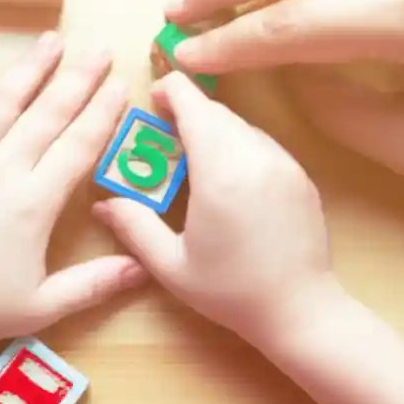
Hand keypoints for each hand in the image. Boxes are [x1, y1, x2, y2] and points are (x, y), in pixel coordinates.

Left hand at [0, 33, 145, 355]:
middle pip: (47, 114)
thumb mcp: (41, 306)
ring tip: (52, 39)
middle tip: (99, 48)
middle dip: (78, 78)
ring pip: (1, 102)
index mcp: (35, 203)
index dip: (103, 113)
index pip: (79, 146)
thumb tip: (141, 269)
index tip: (120, 85)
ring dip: (30, 68)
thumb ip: (93, 284)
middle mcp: (1, 169)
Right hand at [93, 73, 346, 345]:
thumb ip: (135, 227)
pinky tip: (226, 178)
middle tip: (162, 135)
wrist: (301, 311)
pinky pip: (263, 144)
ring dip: (214, 129)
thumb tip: (102, 204)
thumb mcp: (171, 265)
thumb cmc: (231, 292)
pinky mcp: (300, 176)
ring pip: (242, 125)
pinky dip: (239, 146)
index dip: (171, 92)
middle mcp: (256, 156)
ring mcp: (285, 164)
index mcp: (221, 172)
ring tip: (192, 157)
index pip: (195, 105)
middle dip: (188, 113)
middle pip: (217, 111)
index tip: (152, 100)